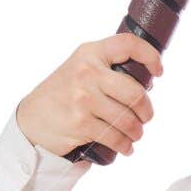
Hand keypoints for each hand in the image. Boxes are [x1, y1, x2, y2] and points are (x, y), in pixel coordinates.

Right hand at [15, 34, 163, 158]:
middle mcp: (86, 72)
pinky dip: (125, 145)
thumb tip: (145, 83)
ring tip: (135, 134)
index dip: (149, 56)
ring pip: (128, 119)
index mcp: (90, 53)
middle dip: (146, 110)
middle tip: (145, 117)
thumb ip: (105, 69)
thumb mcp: (79, 70)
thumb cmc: (62, 94)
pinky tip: (126, 146)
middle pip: (135, 92)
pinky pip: (115, 137)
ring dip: (136, 132)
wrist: (32, 119)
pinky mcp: (81, 123)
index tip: (158, 71)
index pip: (127, 44)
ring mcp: (83, 98)